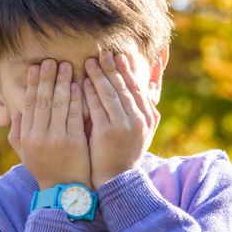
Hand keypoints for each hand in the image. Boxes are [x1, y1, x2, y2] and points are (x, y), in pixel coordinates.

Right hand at [8, 59, 90, 189]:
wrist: (65, 192)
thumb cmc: (46, 169)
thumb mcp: (25, 154)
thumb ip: (18, 134)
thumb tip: (16, 113)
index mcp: (27, 136)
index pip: (29, 104)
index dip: (32, 85)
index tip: (35, 68)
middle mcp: (39, 136)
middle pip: (43, 100)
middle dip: (47, 78)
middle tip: (51, 60)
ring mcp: (57, 139)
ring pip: (59, 105)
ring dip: (63, 83)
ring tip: (66, 66)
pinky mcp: (75, 143)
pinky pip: (75, 116)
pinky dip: (76, 99)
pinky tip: (78, 85)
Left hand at [83, 51, 159, 188]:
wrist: (117, 179)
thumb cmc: (125, 152)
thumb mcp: (143, 131)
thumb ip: (144, 109)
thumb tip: (148, 85)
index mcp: (150, 117)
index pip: (137, 87)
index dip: (127, 71)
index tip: (119, 57)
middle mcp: (140, 120)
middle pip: (124, 87)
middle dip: (112, 68)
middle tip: (102, 53)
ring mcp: (124, 126)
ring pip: (110, 93)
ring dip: (99, 75)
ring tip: (89, 62)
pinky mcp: (107, 132)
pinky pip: (97, 106)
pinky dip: (89, 92)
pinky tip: (82, 82)